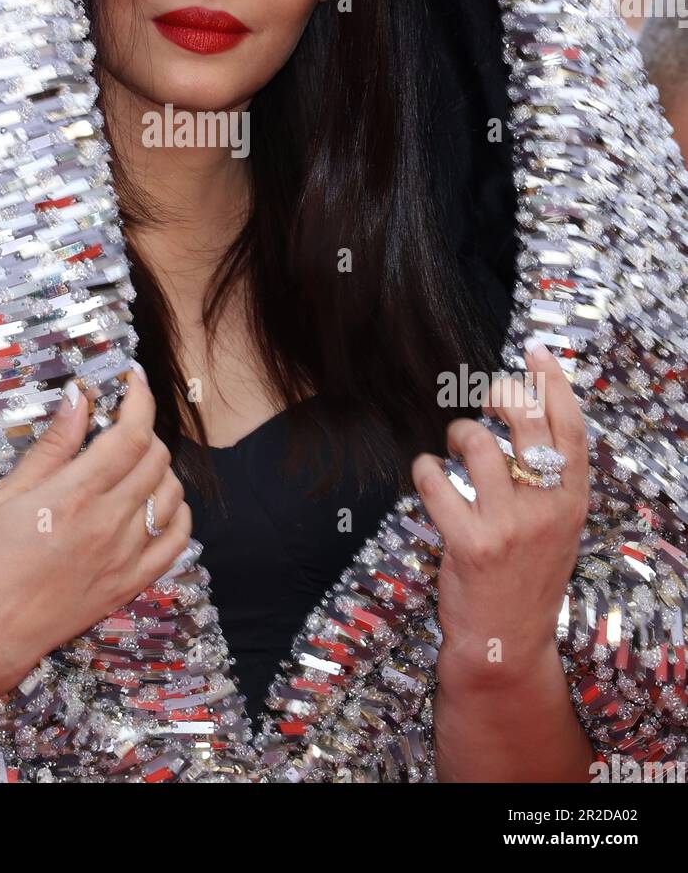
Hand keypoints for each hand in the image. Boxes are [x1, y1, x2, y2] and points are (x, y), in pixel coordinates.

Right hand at [0, 368, 191, 701]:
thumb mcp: (10, 491)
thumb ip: (53, 443)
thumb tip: (78, 396)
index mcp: (77, 495)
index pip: (132, 433)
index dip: (140, 398)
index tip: (133, 379)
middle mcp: (110, 523)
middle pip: (156, 457)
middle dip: (142, 430)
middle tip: (118, 428)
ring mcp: (127, 555)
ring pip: (172, 493)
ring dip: (158, 469)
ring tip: (130, 466)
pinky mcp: (133, 582)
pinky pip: (178, 538)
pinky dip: (176, 512)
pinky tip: (153, 504)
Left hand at [411, 342, 589, 687]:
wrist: (506, 644)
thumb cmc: (525, 576)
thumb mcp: (554, 527)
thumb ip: (547, 479)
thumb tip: (527, 414)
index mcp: (571, 501)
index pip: (570, 428)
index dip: (553, 383)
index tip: (535, 352)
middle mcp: (546, 510)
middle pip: (527, 423)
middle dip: (501, 393)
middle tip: (482, 393)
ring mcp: (509, 527)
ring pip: (477, 444)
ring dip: (457, 433)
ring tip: (453, 448)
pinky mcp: (470, 544)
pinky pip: (436, 481)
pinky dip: (424, 469)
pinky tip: (427, 476)